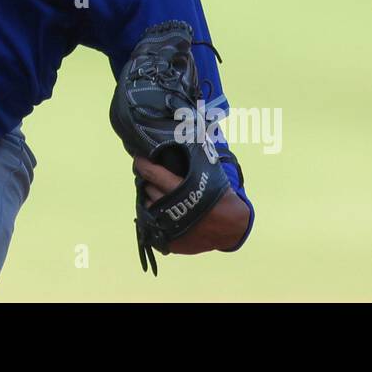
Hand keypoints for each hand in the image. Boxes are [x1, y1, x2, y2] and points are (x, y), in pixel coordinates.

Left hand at [132, 156, 249, 253]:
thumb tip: (189, 130)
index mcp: (180, 189)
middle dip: (148, 182)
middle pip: (148, 190)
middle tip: (151, 177)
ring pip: (148, 208)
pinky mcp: (170, 241)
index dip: (143, 164)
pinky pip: (153, 228)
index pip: (151, 173)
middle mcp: (171, 208)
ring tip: (155, 194)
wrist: (232, 227)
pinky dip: (154, 219)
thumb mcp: (210, 172)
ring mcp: (169, 227)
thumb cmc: (221, 195)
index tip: (139, 159)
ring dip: (150, 199)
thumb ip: (196, 156)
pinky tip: (160, 211)